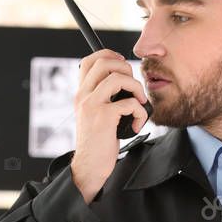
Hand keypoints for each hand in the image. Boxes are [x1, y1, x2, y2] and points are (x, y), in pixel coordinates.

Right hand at [69, 49, 149, 202]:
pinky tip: (136, 124)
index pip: (89, 60)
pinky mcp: (104, 117)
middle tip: (134, 88)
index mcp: (81, 93)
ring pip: (118, 78)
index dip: (108, 55)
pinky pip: (130, 103)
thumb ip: (103, 98)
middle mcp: (83, 96)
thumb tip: (125, 83)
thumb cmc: (98, 142)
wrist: (90, 166)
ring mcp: (92, 105)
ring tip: (139, 103)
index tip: (123, 66)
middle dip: (127, 69)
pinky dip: (140, 112)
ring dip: (136, 89)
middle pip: (105, 63)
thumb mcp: (95, 115)